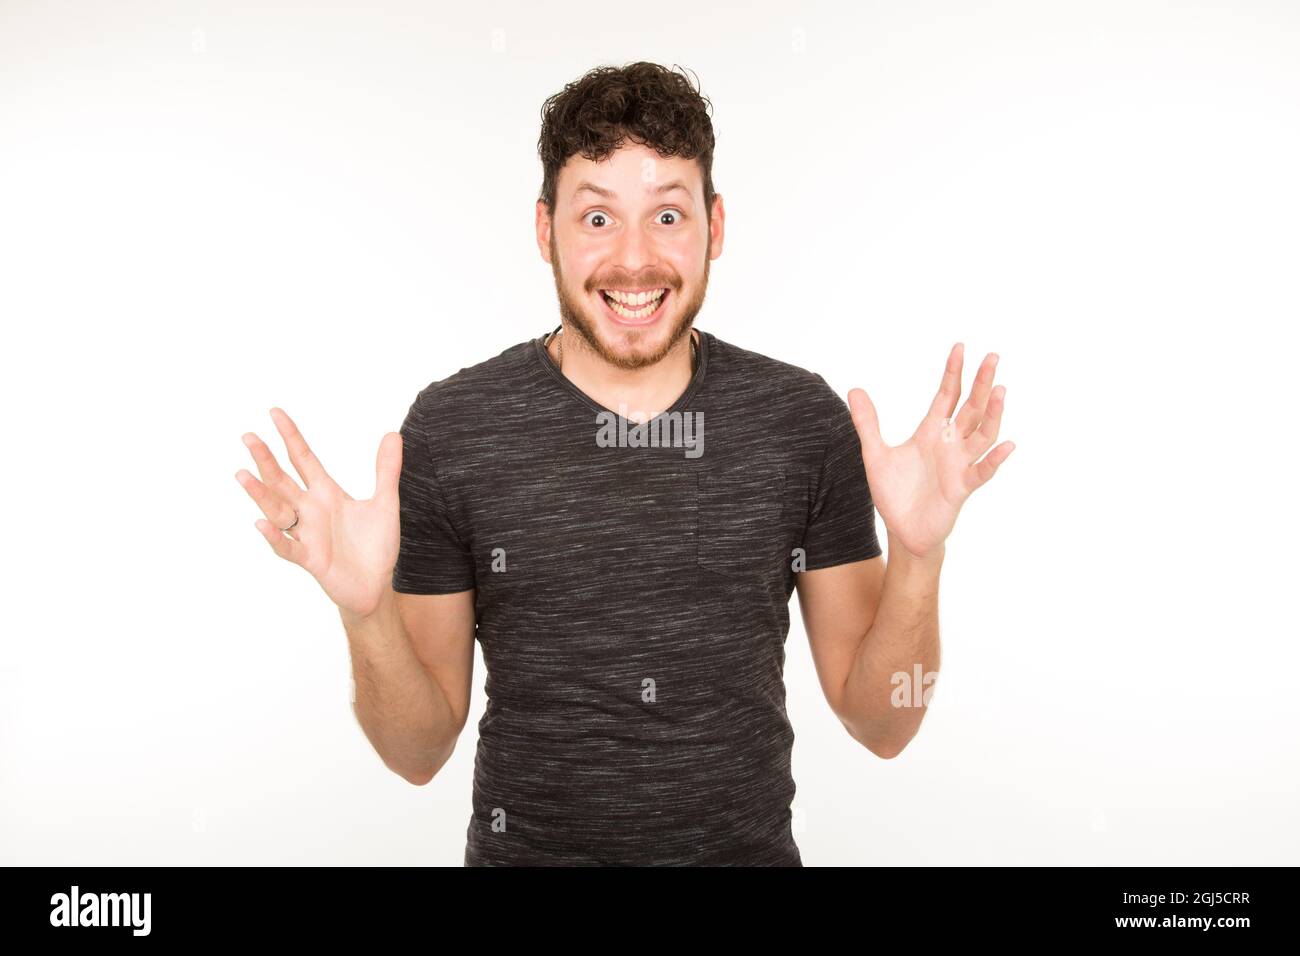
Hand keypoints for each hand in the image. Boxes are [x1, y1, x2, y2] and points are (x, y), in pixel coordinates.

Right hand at [235, 407, 402, 619]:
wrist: (377, 586)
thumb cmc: (376, 546)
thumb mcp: (385, 504)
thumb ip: (386, 471)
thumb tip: (393, 434)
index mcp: (326, 494)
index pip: (303, 459)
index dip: (290, 437)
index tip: (274, 412)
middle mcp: (311, 511)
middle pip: (282, 481)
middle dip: (265, 460)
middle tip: (248, 436)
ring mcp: (307, 535)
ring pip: (277, 511)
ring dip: (260, 494)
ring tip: (242, 474)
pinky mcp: (311, 559)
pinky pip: (288, 548)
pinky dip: (274, 537)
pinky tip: (261, 523)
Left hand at [847, 343, 1013, 560]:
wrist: (902, 530)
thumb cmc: (894, 493)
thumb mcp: (876, 454)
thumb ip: (867, 423)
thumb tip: (854, 390)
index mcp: (931, 432)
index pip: (947, 395)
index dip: (953, 373)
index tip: (959, 347)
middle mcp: (950, 444)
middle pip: (971, 408)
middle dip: (982, 383)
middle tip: (992, 357)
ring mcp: (959, 465)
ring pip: (983, 435)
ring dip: (993, 414)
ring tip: (1000, 391)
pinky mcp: (962, 488)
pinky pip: (982, 472)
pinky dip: (995, 460)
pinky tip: (1007, 445)